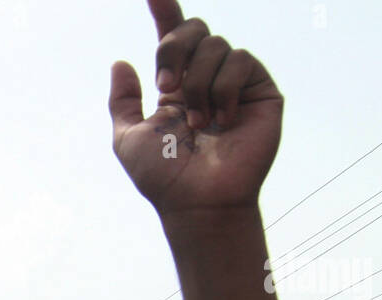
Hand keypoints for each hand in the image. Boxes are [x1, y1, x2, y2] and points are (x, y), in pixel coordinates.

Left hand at [109, 0, 281, 216]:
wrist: (197, 200)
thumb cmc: (163, 177)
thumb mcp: (127, 138)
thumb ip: (122, 101)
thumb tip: (121, 61)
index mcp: (177, 86)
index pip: (172, 38)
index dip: (165, 10)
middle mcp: (206, 80)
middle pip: (194, 30)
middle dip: (173, 50)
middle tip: (165, 86)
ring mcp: (235, 84)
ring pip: (215, 46)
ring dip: (198, 83)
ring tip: (199, 123)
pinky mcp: (260, 91)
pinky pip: (240, 61)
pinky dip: (223, 89)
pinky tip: (222, 120)